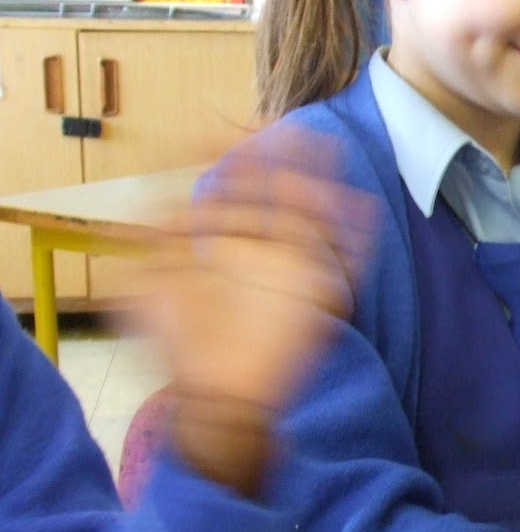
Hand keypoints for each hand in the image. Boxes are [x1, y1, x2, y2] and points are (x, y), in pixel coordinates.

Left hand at [136, 132, 374, 494]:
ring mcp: (288, 270)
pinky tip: (362, 209)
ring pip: (309, 214)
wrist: (219, 401)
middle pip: (270, 192)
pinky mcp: (317, 295)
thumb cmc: (179, 349)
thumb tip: (169, 196)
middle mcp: (254, 249)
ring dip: (319, 182)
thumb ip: (154, 242)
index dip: (222, 156)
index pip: (223, 187)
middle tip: (286, 130)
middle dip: (278, 158)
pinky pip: (345, 260)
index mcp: (214, 244)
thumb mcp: (146, 289)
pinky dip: (358, 235)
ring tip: (325, 150)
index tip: (225, 130)